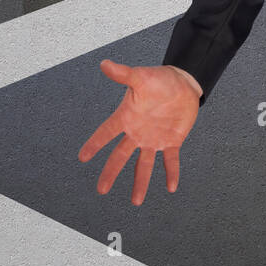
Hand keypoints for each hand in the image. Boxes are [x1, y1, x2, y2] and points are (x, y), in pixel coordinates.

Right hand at [78, 60, 201, 205]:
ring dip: (140, 182)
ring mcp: (154, 139)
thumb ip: (123, 74)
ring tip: (136, 202)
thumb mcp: (141, 76)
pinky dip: (171, 173)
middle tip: (101, 190)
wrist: (183, 83)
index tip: (82, 157)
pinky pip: (170, 161)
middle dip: (111, 173)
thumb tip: (104, 63)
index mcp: (127, 118)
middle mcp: (137, 132)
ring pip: (144, 165)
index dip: (94, 144)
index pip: (106, 133)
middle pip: (120, 156)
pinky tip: (171, 187)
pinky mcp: (172, 141)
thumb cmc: (159, 79)